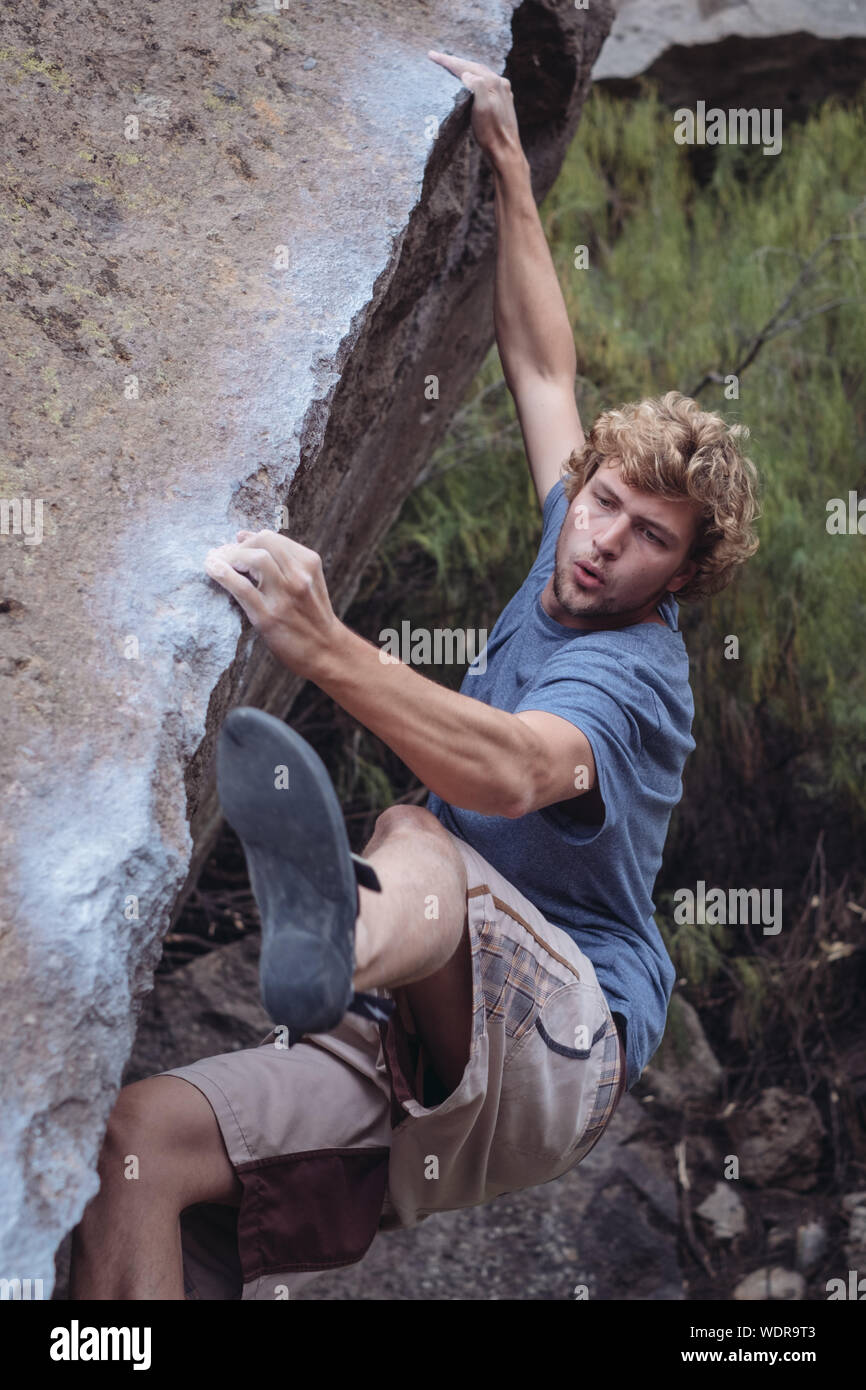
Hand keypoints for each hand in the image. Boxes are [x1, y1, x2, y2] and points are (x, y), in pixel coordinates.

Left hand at [204, 530, 341, 680]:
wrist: (327, 652)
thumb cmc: (311, 617)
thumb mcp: (307, 582)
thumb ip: (281, 560)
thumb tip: (242, 536)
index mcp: (309, 563)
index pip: (271, 538)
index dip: (248, 539)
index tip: (236, 546)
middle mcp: (299, 576)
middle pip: (262, 542)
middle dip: (237, 546)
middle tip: (223, 556)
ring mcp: (284, 596)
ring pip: (254, 559)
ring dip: (229, 556)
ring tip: (216, 562)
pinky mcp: (268, 616)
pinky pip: (242, 587)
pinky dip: (222, 573)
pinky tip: (212, 569)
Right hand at [428, 49, 521, 164]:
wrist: (505, 150)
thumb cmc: (491, 132)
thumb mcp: (483, 108)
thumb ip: (477, 85)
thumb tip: (466, 74)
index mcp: (493, 82)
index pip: (466, 67)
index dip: (448, 61)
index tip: (432, 55)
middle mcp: (500, 83)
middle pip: (473, 67)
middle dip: (454, 62)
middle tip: (437, 57)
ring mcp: (502, 91)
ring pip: (480, 73)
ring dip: (464, 68)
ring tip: (451, 65)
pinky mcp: (502, 101)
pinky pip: (485, 82)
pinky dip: (474, 78)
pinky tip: (470, 81)